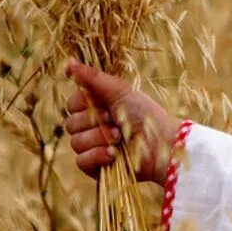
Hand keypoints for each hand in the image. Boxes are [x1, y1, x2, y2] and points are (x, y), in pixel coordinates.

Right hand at [63, 60, 179, 182]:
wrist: (162, 145)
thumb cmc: (145, 115)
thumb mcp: (120, 91)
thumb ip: (93, 78)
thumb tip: (69, 62)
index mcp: (96, 107)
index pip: (72, 104)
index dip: (85, 104)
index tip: (104, 104)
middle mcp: (92, 127)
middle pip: (70, 123)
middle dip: (94, 122)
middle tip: (115, 121)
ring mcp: (92, 148)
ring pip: (75, 142)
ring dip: (99, 138)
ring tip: (119, 138)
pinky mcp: (95, 168)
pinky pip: (81, 161)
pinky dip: (97, 156)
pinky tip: (114, 154)